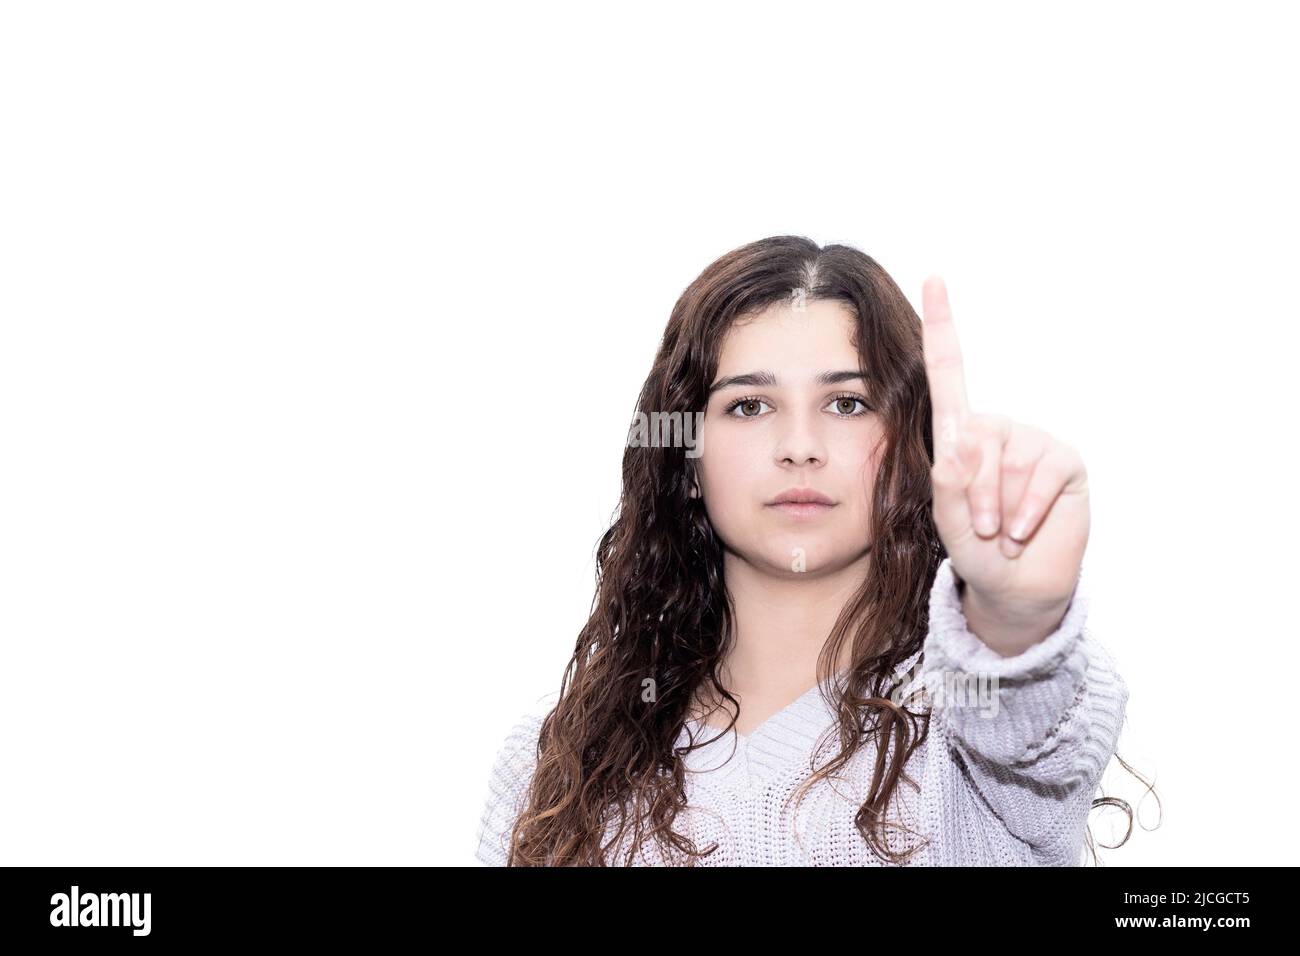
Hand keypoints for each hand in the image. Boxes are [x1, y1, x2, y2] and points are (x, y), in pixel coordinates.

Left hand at [921, 276, 1088, 653]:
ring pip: (1007, 460)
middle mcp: (997, 430)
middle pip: (975, 438)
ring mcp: (1033, 445)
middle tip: (980, 525)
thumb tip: (961, 443)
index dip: (943, 325)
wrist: (1014, 586)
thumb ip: (950, 480)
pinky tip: (1023, 529)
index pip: (949, 372)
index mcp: (960, 433)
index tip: (934, 278)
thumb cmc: (974, 547)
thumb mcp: (949, 516)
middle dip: (972, 492)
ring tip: (1001, 529)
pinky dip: (1026, 509)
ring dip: (998, 506)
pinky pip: (1040, 475)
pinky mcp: (1065, 464)